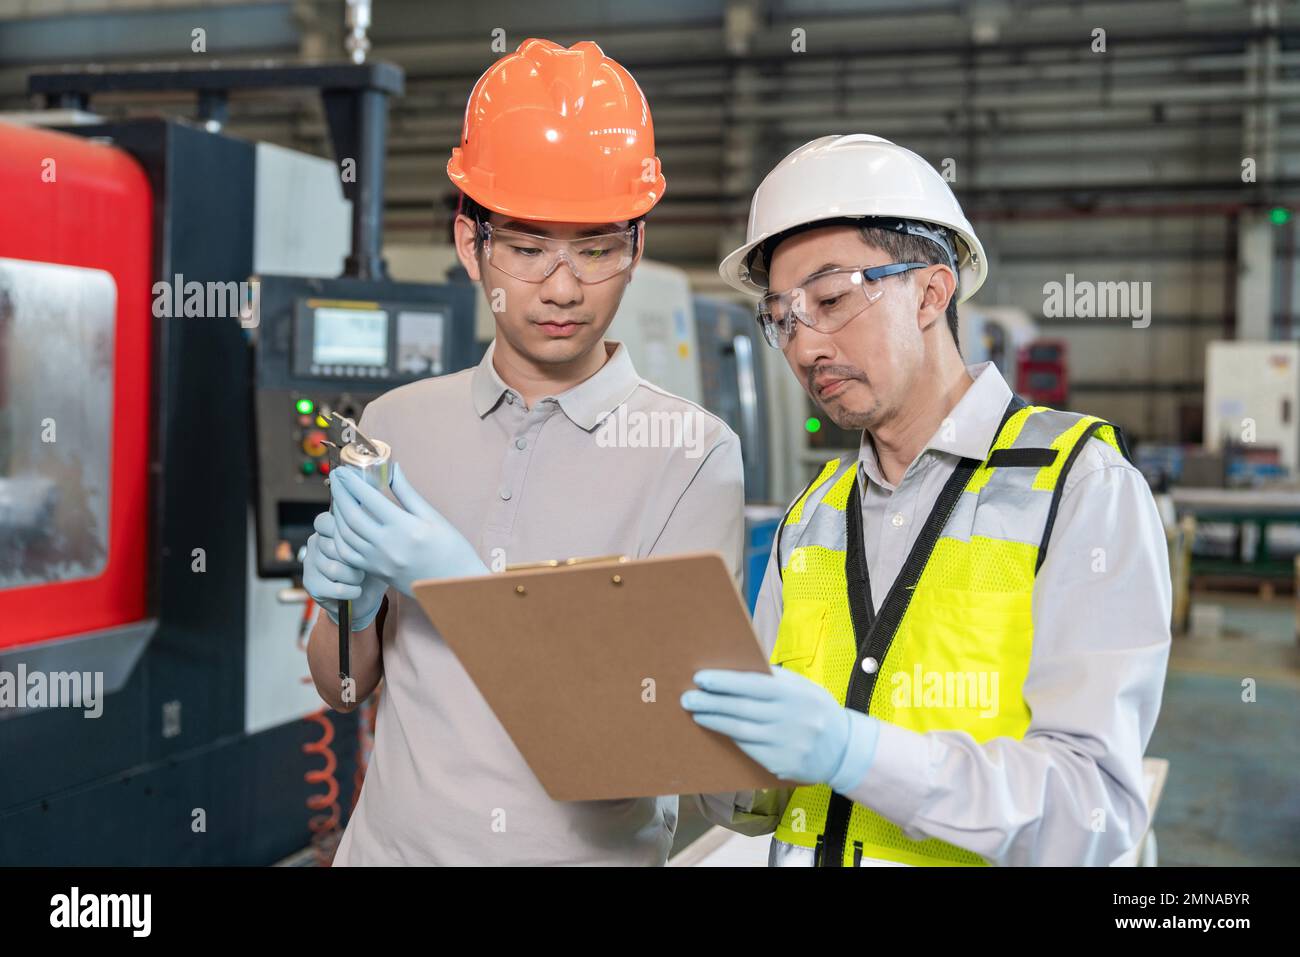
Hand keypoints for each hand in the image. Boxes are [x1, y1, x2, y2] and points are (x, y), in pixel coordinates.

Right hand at [303, 511, 386, 630]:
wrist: (364, 598)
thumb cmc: (372, 566)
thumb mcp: (375, 546)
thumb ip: (370, 531)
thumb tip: (374, 516)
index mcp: (327, 529)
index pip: (323, 521)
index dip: (341, 532)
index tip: (358, 543)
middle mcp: (315, 544)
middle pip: (333, 547)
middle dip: (355, 560)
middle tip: (363, 566)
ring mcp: (310, 564)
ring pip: (335, 569)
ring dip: (355, 578)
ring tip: (360, 579)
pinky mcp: (311, 585)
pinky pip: (337, 588)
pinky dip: (352, 592)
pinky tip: (356, 591)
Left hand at [329, 462, 486, 596]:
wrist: (454, 586)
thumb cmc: (451, 549)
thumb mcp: (433, 517)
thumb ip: (408, 493)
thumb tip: (393, 469)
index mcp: (405, 527)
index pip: (370, 499)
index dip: (353, 483)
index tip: (343, 470)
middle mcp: (388, 545)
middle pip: (352, 515)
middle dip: (340, 493)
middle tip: (335, 478)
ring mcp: (379, 561)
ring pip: (346, 535)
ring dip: (337, 513)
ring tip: (338, 497)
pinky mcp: (377, 572)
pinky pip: (348, 554)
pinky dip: (340, 537)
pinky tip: (342, 525)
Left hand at [681, 666, 879, 789]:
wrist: (843, 749)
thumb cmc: (815, 710)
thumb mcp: (803, 688)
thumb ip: (774, 679)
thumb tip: (735, 668)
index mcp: (796, 695)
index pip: (753, 685)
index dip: (725, 682)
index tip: (700, 678)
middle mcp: (791, 720)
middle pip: (742, 709)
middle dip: (711, 702)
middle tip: (687, 697)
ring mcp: (786, 745)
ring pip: (741, 731)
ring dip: (714, 721)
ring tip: (696, 712)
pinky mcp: (781, 765)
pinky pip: (749, 749)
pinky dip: (730, 737)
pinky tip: (717, 728)